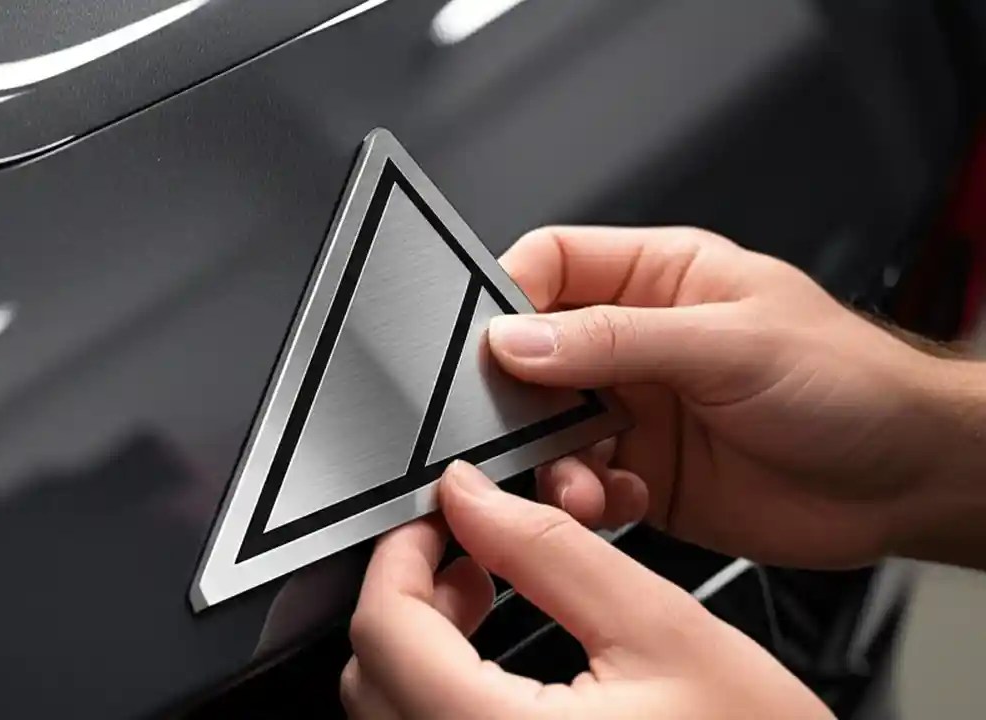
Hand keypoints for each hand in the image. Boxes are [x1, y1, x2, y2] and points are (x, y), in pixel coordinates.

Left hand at [341, 461, 831, 718]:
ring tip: (484, 592)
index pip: (384, 632)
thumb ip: (553, 553)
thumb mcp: (665, 632)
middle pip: (372, 677)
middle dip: (407, 595)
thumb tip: (472, 495)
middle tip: (464, 548)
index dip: (399, 554)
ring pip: (392, 714)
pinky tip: (494, 661)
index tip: (436, 518)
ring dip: (419, 643)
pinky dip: (438, 689)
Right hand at [490, 226, 974, 567]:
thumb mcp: (729, 345)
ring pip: (548, 427)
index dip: (507, 297)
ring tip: (582, 480)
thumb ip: (617, 341)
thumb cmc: (852, 383)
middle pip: (535, 354)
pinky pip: (580, 484)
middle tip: (524, 426)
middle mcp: (636, 342)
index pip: (550, 264)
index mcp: (658, 278)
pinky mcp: (642, 473)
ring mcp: (637, 409)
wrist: (908, 480)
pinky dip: (586, 500)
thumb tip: (517, 338)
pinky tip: (620, 502)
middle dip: (521, 397)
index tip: (486, 343)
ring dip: (552, 460)